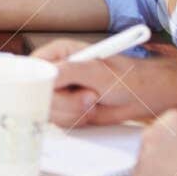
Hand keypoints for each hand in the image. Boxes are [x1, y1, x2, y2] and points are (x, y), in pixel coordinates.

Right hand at [31, 41, 160, 127]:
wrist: (145, 96)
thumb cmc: (128, 77)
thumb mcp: (97, 71)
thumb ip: (68, 71)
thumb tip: (45, 76)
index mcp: (58, 54)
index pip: (31, 68)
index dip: (36, 83)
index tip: (52, 94)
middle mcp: (56, 72)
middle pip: (37, 94)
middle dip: (64, 102)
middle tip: (89, 97)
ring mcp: (61, 92)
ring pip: (48, 111)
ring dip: (73, 113)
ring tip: (94, 102)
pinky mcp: (67, 109)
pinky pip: (60, 121)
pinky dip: (76, 121)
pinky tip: (92, 112)